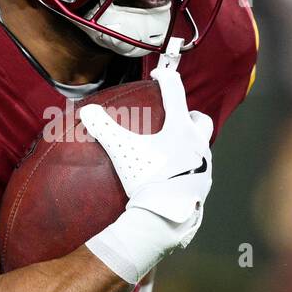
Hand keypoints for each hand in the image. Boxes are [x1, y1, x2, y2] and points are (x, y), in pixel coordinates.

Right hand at [80, 66, 213, 282]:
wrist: (163, 216)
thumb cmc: (145, 178)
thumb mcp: (122, 150)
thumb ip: (105, 128)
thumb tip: (87, 110)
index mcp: (181, 129)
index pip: (176, 92)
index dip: (166, 77)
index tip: (158, 75)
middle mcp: (198, 144)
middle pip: (200, 119)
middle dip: (189, 114)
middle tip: (174, 118)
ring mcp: (204, 165)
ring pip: (202, 145)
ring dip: (190, 141)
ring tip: (171, 147)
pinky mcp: (203, 183)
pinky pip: (199, 167)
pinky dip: (189, 164)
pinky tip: (175, 172)